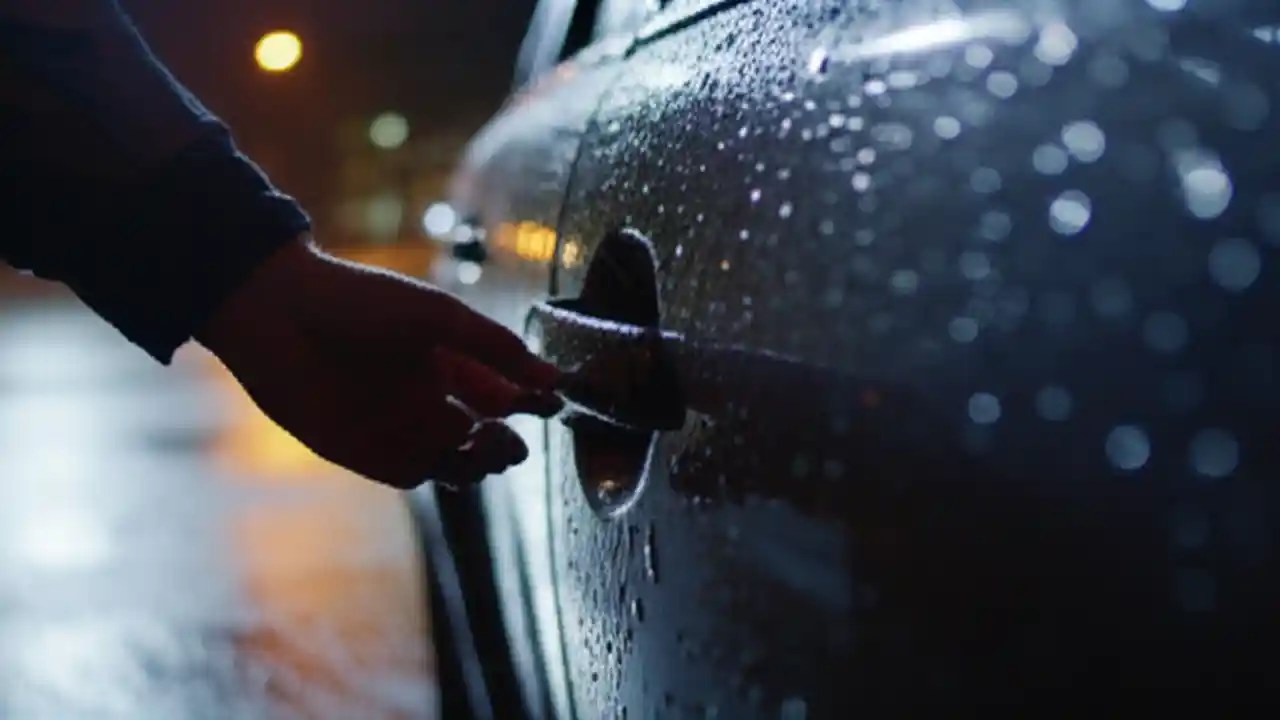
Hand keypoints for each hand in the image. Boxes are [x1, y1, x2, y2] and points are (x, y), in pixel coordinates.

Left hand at [197, 238, 562, 488]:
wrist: (278, 315)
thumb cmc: (360, 302)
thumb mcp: (440, 317)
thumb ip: (496, 348)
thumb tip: (552, 377)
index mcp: (447, 362)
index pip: (503, 394)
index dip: (532, 402)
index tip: (555, 404)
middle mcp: (428, 399)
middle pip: (485, 438)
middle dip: (507, 443)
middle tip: (511, 436)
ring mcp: (399, 429)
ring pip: (456, 463)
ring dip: (479, 461)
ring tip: (486, 444)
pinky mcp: (366, 453)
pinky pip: (414, 474)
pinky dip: (438, 471)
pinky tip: (448, 457)